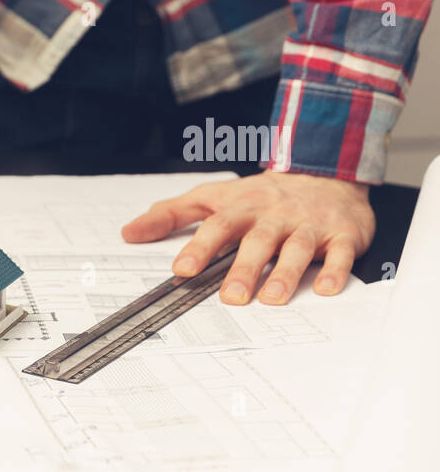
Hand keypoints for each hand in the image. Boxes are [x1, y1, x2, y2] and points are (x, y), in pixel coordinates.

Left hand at [121, 171, 374, 304]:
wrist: (328, 173)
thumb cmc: (263, 195)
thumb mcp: (214, 197)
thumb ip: (172, 214)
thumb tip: (129, 232)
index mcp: (243, 208)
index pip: (218, 226)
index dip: (200, 247)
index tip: (182, 269)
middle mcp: (275, 216)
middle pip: (258, 241)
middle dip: (244, 269)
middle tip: (231, 298)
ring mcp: (310, 225)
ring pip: (298, 248)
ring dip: (287, 273)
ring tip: (272, 299)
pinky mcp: (343, 234)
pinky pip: (341, 253)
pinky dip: (336, 270)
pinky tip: (326, 289)